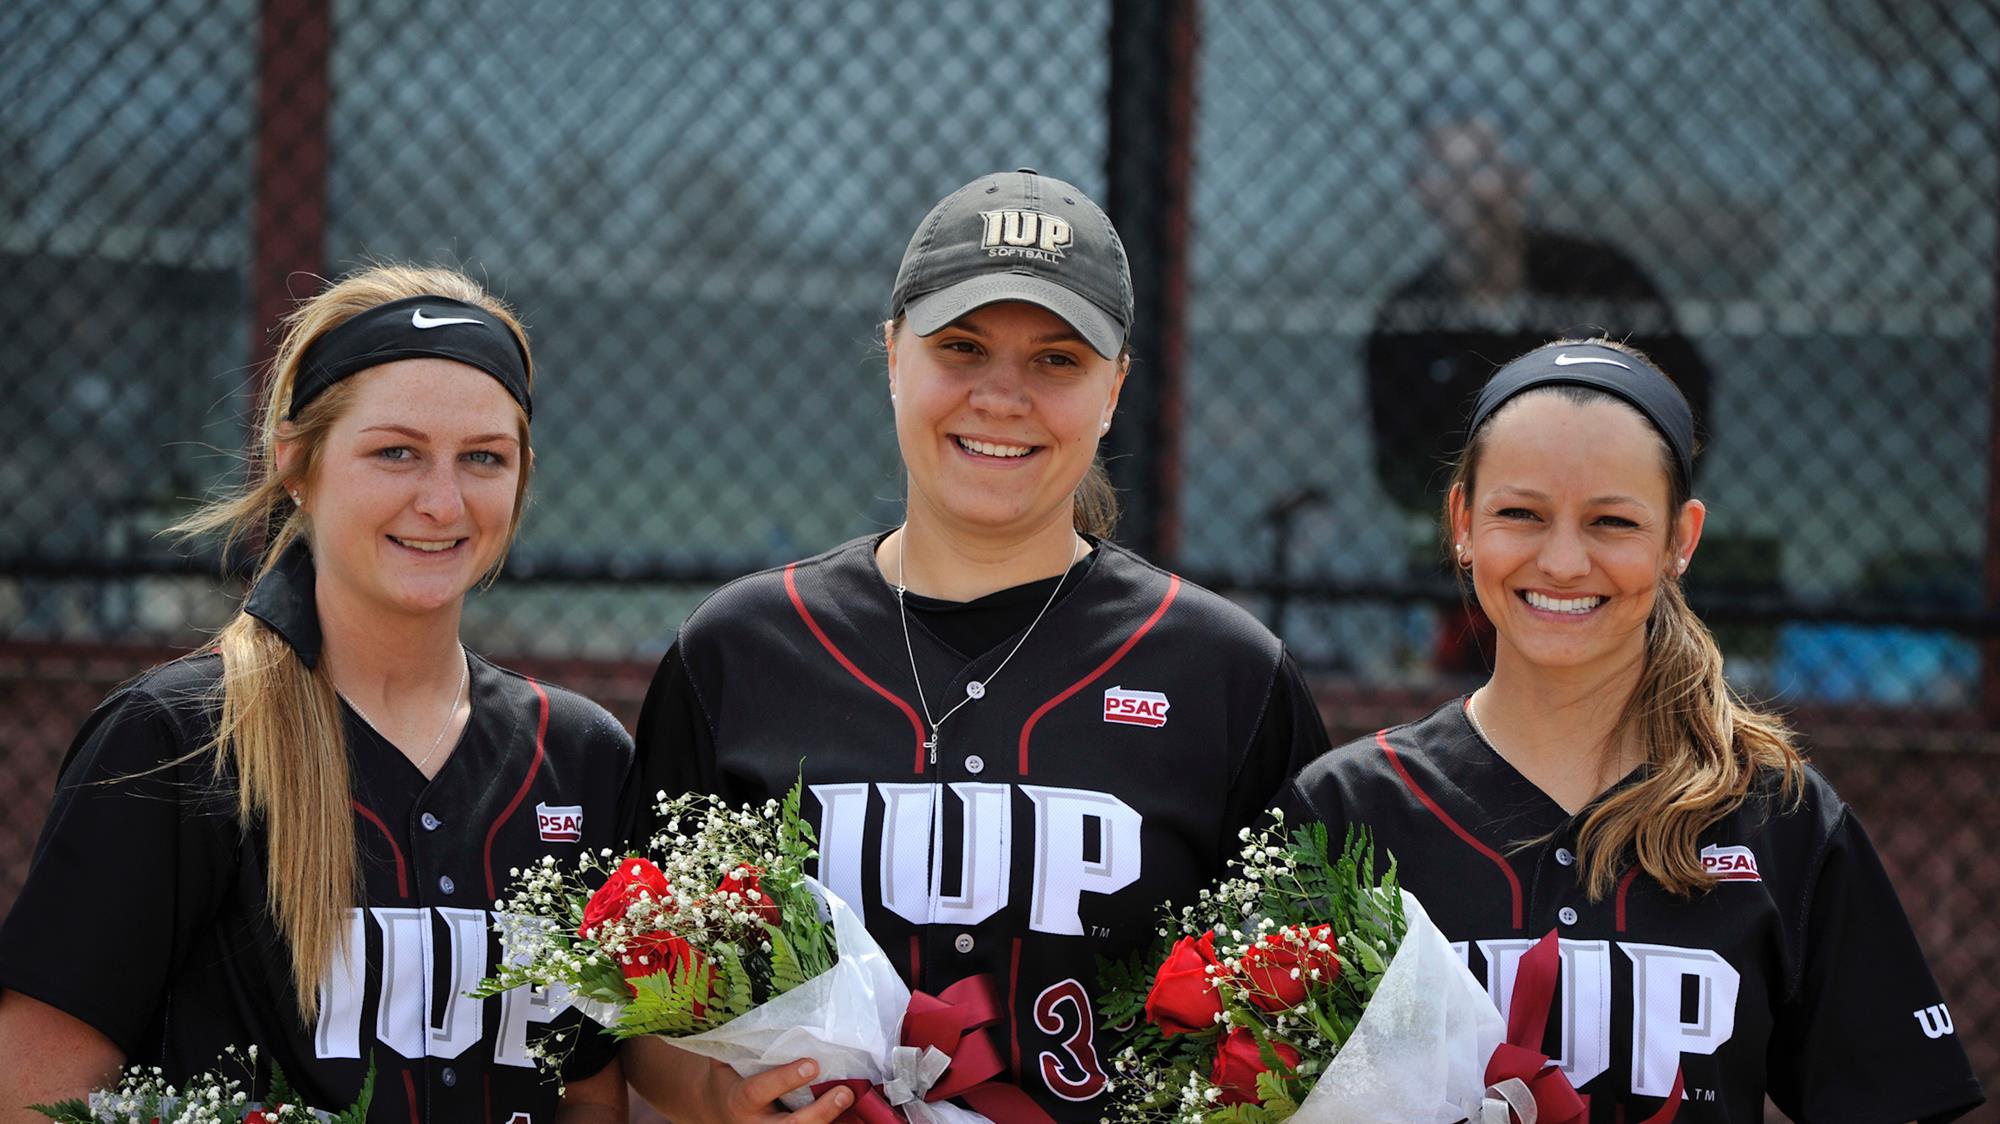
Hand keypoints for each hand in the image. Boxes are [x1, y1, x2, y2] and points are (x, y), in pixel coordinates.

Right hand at [623, 1038, 853, 1123]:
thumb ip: (736, 1036)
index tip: (811, 1064)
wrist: (714, 1111)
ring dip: (828, 1119)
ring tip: (850, 1097)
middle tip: (842, 1092)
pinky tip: (851, 1112)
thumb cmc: (725, 1078)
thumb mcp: (723, 1059)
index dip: (785, 1079)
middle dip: (817, 1112)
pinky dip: (831, 1122)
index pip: (759, 1091)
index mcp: (738, 1100)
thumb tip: (744, 994)